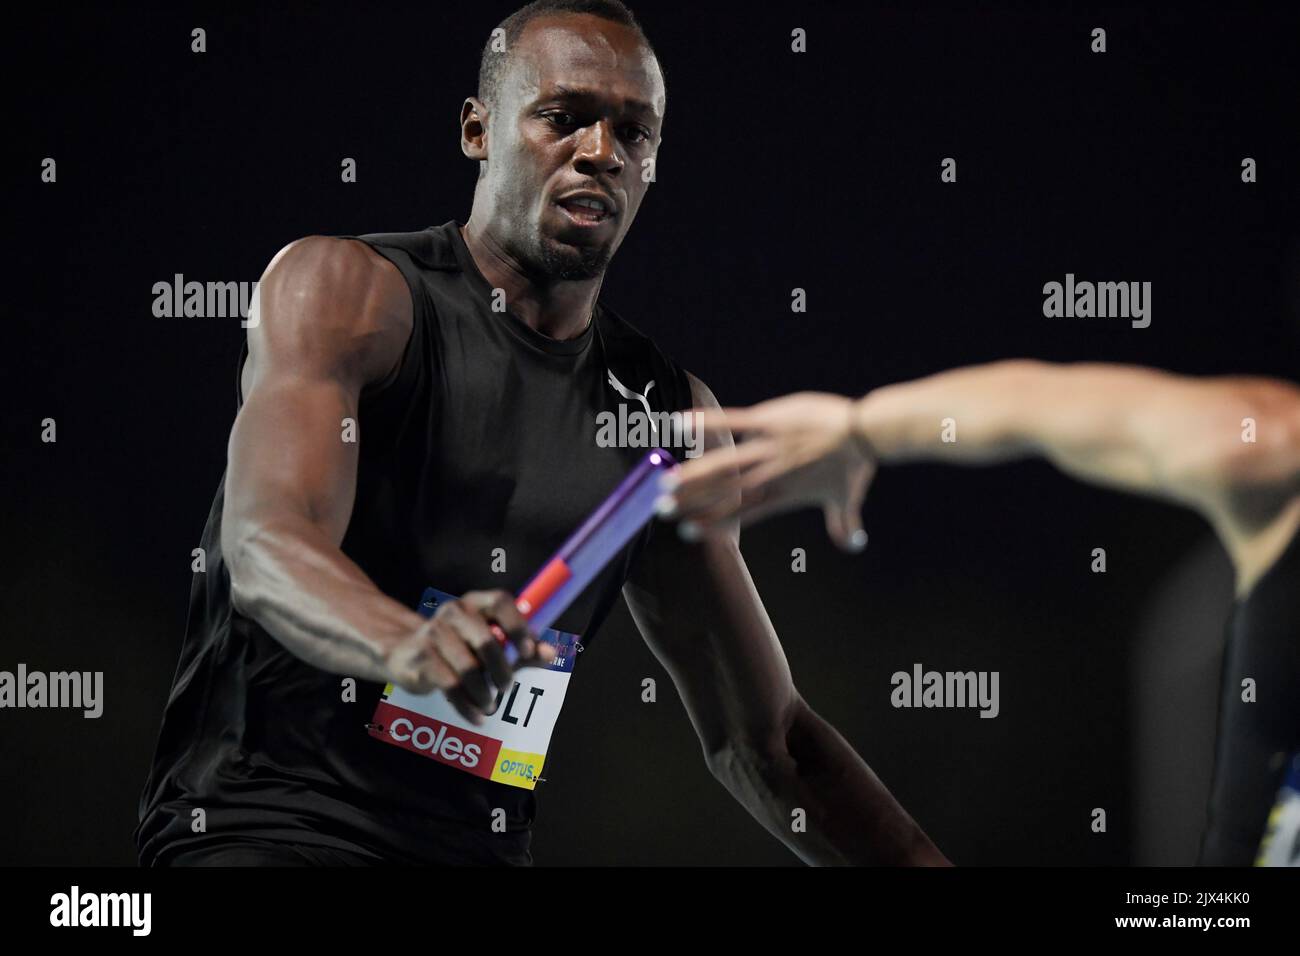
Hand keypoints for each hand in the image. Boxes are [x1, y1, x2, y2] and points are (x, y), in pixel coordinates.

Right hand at [384, 590, 555, 724]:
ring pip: (468, 668)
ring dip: (483, 693)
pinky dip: (467, 705)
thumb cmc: (457, 647)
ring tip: (490, 705)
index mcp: (476, 602)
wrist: (405, 653)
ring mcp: (433, 632)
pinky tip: (476, 716)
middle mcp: (454, 611)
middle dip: (502, 669)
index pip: (500, 602)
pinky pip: (449, 685)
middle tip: (507, 688)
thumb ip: (521, 649)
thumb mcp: (489, 644)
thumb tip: (549, 654)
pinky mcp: (420, 656)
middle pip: (486, 639)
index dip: (518, 626)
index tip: (528, 652)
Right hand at [660, 392, 875, 551]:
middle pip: (722, 492)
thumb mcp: (846, 498)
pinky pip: (732, 420)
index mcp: (780, 495)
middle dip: (691, 502)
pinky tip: (680, 423)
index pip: (739, 513)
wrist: (864, 433)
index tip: (686, 531)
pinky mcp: (768, 420)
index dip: (711, 522)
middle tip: (661, 508)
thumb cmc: (854, 466)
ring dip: (693, 474)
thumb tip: (855, 544)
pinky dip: (707, 422)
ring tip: (665, 481)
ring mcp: (766, 447)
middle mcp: (768, 475)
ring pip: (722, 464)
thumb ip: (845, 524)